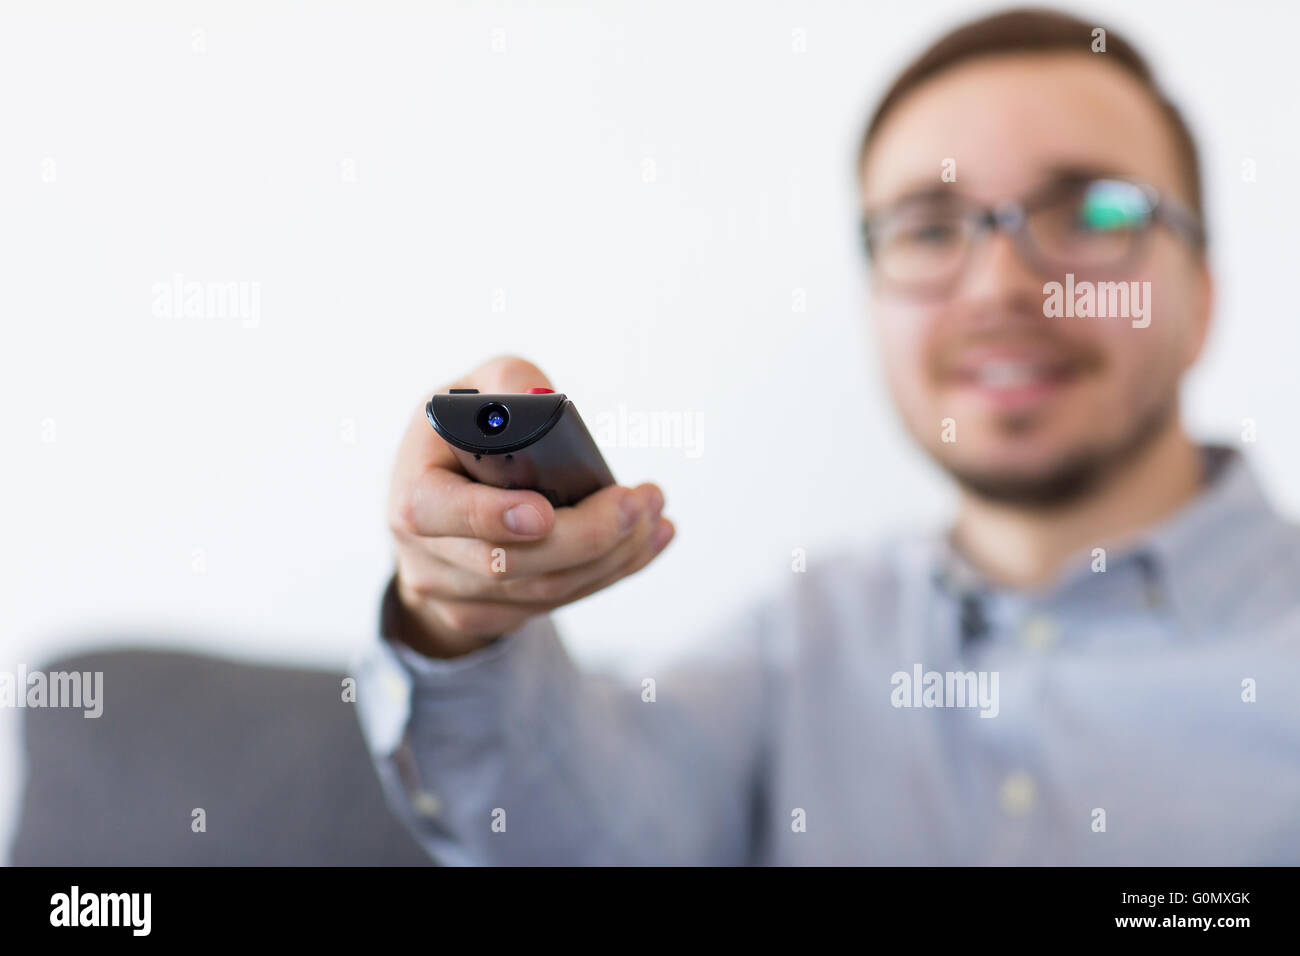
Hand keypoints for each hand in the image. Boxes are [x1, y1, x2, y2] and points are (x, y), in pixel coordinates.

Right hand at [387, 355, 673, 657]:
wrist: (442, 502)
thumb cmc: (466, 435)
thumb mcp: (476, 390)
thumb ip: (508, 383)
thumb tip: (544, 403)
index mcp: (414, 491)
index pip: (437, 512)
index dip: (490, 517)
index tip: (544, 511)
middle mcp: (425, 554)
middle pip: (509, 563)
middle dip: (588, 534)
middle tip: (641, 501)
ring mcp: (455, 595)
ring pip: (545, 591)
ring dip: (614, 555)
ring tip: (654, 513)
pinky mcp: (489, 617)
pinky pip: (557, 605)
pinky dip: (611, 573)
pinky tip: (646, 541)